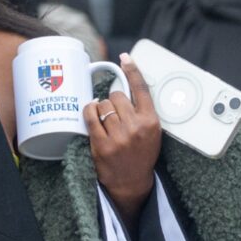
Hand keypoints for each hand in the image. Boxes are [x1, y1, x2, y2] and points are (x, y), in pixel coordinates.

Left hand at [87, 54, 162, 221]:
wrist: (132, 182)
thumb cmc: (142, 154)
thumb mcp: (151, 131)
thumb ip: (142, 111)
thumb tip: (125, 86)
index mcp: (151, 122)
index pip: (141, 89)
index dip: (133, 70)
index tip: (125, 57)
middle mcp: (135, 127)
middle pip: (117, 95)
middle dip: (114, 99)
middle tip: (116, 111)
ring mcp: (118, 136)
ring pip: (103, 104)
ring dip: (102, 107)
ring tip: (106, 118)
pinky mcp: (101, 144)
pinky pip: (90, 117)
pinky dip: (89, 111)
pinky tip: (91, 112)